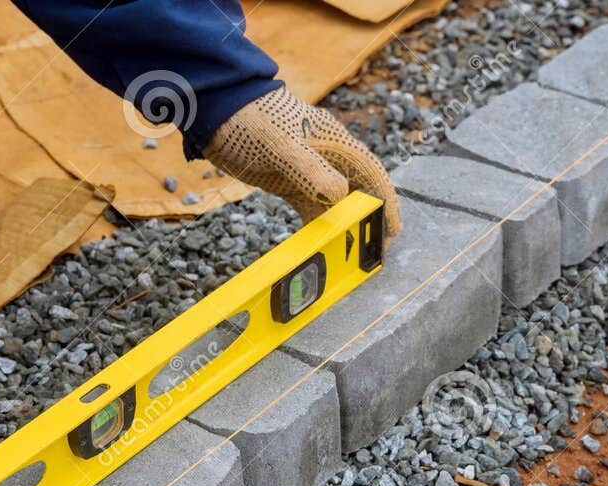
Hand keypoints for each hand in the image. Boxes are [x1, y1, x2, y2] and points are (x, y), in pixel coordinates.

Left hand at [205, 87, 402, 237]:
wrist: (215, 109)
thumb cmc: (251, 118)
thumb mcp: (282, 144)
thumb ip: (311, 169)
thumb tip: (341, 196)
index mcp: (334, 142)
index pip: (370, 173)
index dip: (386, 201)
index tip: (392, 229)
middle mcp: (327, 157)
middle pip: (358, 192)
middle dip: (369, 220)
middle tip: (374, 252)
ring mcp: (307, 171)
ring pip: (334, 204)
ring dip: (343, 228)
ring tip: (351, 255)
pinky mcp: (288, 181)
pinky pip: (310, 208)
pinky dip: (316, 226)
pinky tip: (319, 245)